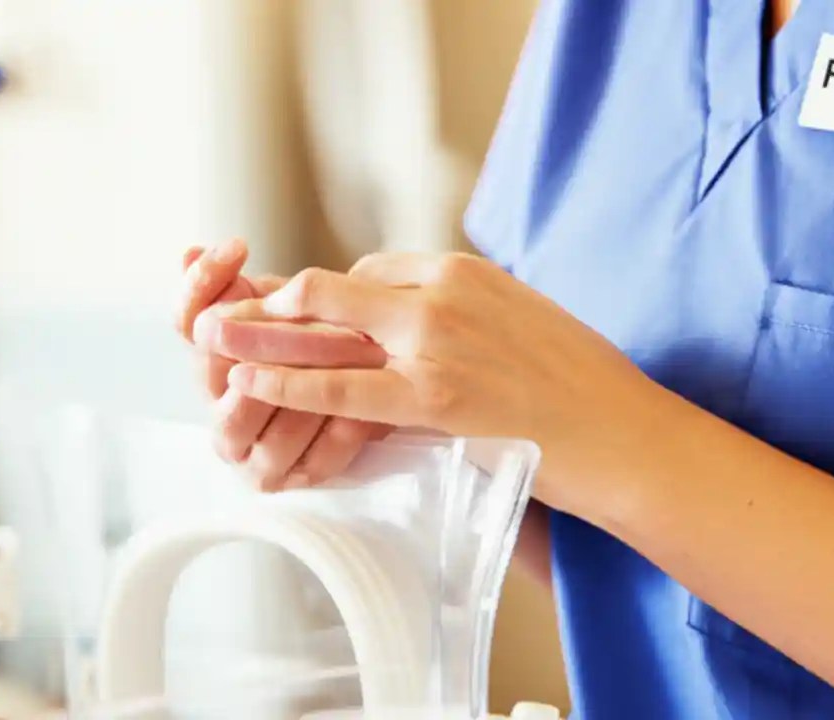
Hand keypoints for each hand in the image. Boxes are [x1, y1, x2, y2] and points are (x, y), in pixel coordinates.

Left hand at [206, 252, 654, 512]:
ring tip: (210, 338)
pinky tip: (251, 382)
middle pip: (334, 288)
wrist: (623, 431)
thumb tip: (422, 320)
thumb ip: (462, 311)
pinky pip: (342, 385)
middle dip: (275, 303)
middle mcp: (442, 292)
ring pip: (327, 328)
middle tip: (226, 315)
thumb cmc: (581, 383)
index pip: (368, 270)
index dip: (327, 300)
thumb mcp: (518, 318)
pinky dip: (289, 380)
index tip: (303, 320)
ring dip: (260, 332)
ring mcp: (435, 342)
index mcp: (462, 269)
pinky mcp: (433, 397)